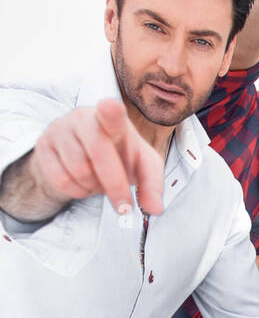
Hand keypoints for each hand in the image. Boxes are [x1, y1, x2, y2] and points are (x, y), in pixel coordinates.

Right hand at [31, 97, 163, 215]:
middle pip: (99, 152)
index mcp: (113, 119)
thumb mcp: (140, 167)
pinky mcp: (44, 147)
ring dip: (94, 187)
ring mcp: (61, 130)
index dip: (111, 112)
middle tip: (125, 208)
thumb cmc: (117, 157)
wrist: (79, 157)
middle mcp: (84, 118)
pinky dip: (77, 191)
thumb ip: (152, 185)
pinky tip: (82, 183)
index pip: (111, 112)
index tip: (110, 108)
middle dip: (115, 185)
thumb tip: (155, 209)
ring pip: (79, 170)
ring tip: (99, 182)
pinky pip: (61, 180)